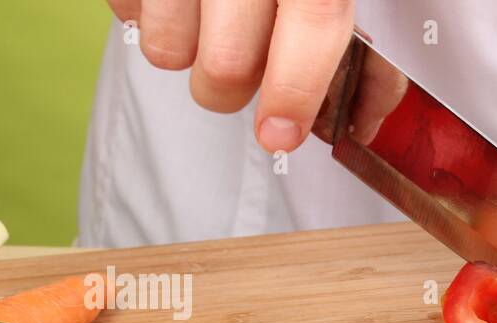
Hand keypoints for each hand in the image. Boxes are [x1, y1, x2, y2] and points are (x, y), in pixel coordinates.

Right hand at [107, 0, 354, 153]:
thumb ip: (369, 61)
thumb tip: (360, 124)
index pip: (312, 19)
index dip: (296, 88)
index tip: (279, 135)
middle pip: (228, 61)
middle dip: (232, 89)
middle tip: (240, 62)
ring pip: (168, 50)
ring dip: (185, 54)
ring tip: (202, 17)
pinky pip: (126, 12)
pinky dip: (146, 15)